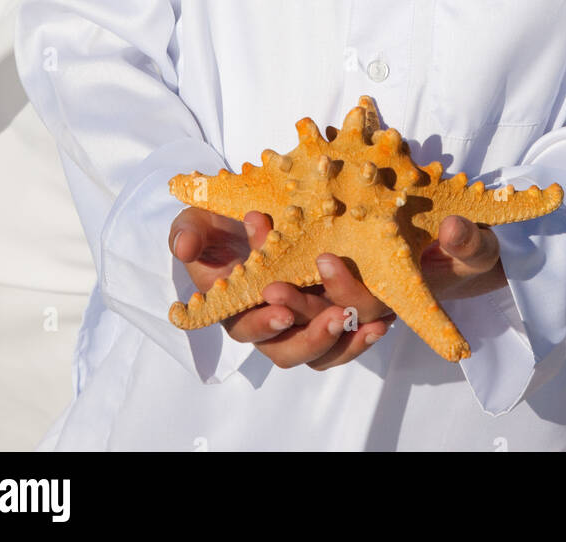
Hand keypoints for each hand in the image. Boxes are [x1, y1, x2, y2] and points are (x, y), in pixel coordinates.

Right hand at [169, 208, 395, 370]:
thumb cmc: (221, 223)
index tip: (278, 306)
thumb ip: (188, 233)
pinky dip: (363, 336)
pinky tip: (381, 323)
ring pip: (322, 353)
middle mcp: (270, 324)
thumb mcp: (198, 221)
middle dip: (311, 336)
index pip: (245, 328)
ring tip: (362, 321)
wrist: (253, 212)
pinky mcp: (330, 312)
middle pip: (289, 352)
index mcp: (236, 308)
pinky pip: (348, 340)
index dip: (262, 323)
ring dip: (343, 340)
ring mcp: (302, 322)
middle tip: (332, 316)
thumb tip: (184, 247)